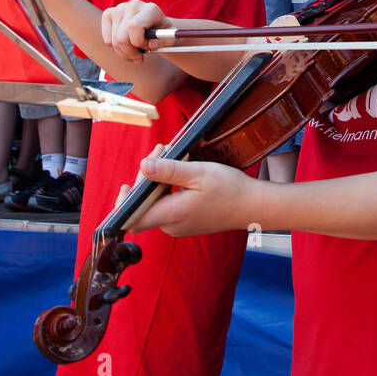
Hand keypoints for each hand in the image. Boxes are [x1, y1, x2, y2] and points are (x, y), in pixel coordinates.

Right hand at [102, 0, 172, 63]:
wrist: (155, 25)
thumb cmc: (162, 34)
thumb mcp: (169, 40)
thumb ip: (164, 42)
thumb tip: (152, 44)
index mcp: (150, 9)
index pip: (134, 27)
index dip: (139, 42)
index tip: (147, 47)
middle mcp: (133, 5)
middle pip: (121, 38)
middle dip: (130, 53)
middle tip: (139, 58)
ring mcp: (119, 8)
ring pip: (113, 42)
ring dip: (125, 53)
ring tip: (135, 52)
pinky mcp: (108, 14)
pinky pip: (107, 40)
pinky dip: (116, 48)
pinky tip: (127, 44)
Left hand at [124, 151, 258, 235]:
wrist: (252, 205)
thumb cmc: (230, 189)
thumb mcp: (199, 173)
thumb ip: (169, 171)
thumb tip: (143, 166)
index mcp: (172, 215)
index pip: (134, 219)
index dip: (124, 204)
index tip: (127, 185)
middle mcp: (172, 225)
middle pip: (143, 206)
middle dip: (146, 177)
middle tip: (160, 150)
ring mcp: (178, 225)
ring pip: (154, 203)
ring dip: (156, 180)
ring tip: (167, 154)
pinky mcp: (185, 221)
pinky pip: (166, 205)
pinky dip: (166, 187)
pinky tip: (175, 169)